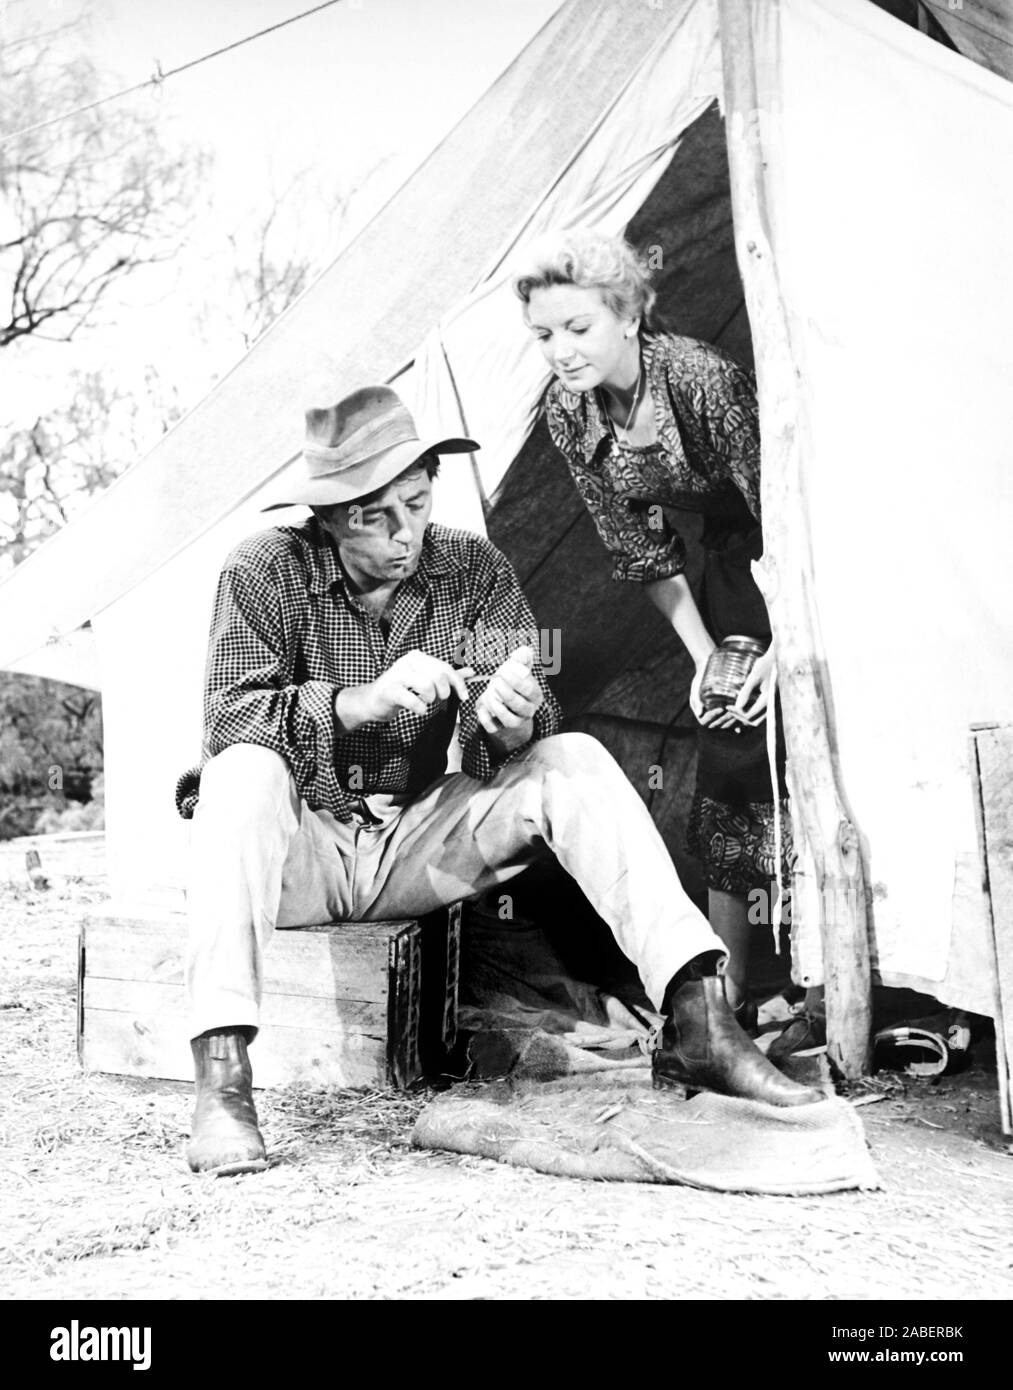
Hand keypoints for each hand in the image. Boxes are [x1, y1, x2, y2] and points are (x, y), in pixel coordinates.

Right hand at [347, 649, 472, 725]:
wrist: (373, 700)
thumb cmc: (401, 690)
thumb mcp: (425, 679)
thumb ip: (447, 676)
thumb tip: (471, 672)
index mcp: (418, 657)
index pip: (445, 667)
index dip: (458, 684)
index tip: (464, 697)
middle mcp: (407, 662)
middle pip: (438, 676)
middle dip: (443, 692)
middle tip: (437, 699)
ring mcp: (397, 675)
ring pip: (427, 686)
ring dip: (430, 699)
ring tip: (425, 702)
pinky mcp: (389, 691)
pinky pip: (413, 700)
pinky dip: (420, 708)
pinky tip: (418, 709)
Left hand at [475, 645, 543, 738]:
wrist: (509, 710)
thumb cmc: (514, 686)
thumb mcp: (520, 672)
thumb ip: (522, 659)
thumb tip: (524, 651)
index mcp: (535, 695)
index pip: (529, 690)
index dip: (517, 681)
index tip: (504, 672)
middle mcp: (527, 711)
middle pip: (520, 706)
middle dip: (507, 694)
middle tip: (496, 682)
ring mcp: (514, 722)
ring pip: (509, 720)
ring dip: (497, 707)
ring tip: (488, 694)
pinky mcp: (499, 729)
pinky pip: (493, 727)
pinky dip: (485, 718)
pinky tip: (481, 706)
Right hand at [691, 653, 737, 730]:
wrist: (709, 673)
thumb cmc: (700, 680)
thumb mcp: (696, 689)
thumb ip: (696, 700)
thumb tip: (699, 714)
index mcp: (701, 714)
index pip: (706, 722)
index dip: (713, 717)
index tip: (720, 709)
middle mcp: (711, 718)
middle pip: (718, 725)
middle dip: (725, 719)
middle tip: (732, 712)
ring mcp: (720, 718)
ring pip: (726, 725)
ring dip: (733, 722)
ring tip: (739, 713)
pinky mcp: (729, 715)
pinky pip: (733, 722)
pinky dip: (738, 723)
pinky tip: (744, 719)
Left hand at [728, 645, 775, 726]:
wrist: (778, 657)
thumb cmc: (766, 664)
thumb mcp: (754, 676)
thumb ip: (746, 692)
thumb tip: (737, 707)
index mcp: (768, 699)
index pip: (749, 715)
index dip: (736, 713)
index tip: (727, 706)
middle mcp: (772, 704)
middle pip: (754, 721)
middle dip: (741, 717)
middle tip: (730, 709)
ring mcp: (773, 704)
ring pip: (758, 718)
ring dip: (745, 716)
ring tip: (734, 708)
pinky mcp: (771, 701)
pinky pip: (761, 712)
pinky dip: (751, 711)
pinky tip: (742, 704)